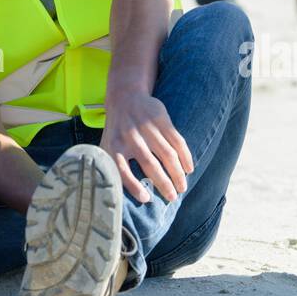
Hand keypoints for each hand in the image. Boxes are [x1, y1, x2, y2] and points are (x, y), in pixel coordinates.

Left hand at [100, 89, 193, 203]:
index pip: (121, 169)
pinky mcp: (160, 118)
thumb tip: (113, 196)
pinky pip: (177, 140)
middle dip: (163, 183)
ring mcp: (146, 126)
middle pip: (149, 164)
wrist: (125, 97)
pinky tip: (189, 169)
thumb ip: (110, 166)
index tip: (146, 198)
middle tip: (173, 197)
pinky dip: (185, 156)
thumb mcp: (107, 145)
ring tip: (182, 187)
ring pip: (167, 154)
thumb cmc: (117, 131)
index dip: (133, 186)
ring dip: (178, 173)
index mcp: (114, 146)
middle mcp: (130, 136)